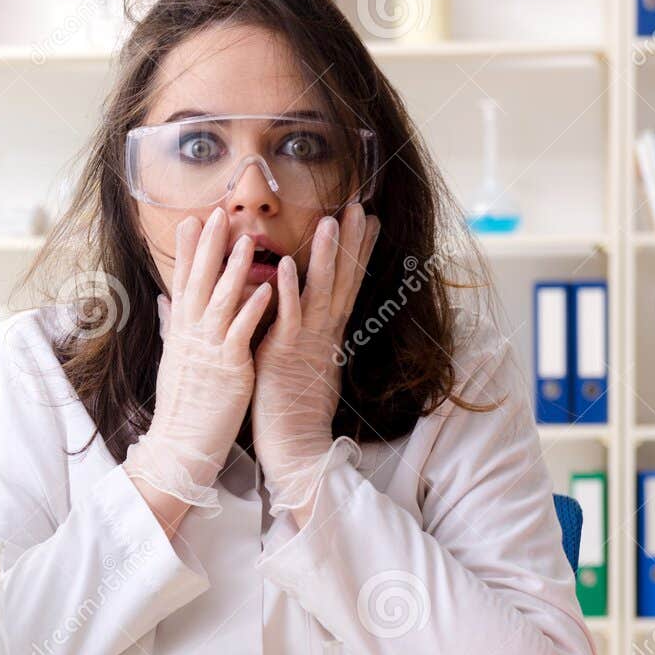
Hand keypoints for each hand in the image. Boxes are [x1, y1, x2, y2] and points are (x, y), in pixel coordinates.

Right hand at [124, 207, 273, 513]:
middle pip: (199, 282)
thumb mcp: (173, 359)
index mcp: (181, 332)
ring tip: (247, 240)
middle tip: (217, 213)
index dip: (187, 250)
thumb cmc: (183, 406)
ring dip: (233, 269)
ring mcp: (209, 351)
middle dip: (208, 247)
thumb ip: (172, 325)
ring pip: (221, 301)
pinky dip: (252, 310)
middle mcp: (191, 336)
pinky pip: (241, 334)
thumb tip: (165, 299)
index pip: (183, 282)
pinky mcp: (228, 369)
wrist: (181, 447)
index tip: (193, 219)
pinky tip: (266, 289)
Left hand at [251, 204, 380, 520]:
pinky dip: (288, 291)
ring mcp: (306, 344)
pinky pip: (288, 319)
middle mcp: (323, 334)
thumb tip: (306, 317)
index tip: (370, 220)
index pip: (346, 285)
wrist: (294, 448)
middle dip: (353, 242)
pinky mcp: (284, 356)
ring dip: (326, 256)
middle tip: (361, 206)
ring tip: (333, 219)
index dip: (358, 252)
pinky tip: (287, 264)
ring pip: (320, 292)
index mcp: (326, 334)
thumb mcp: (301, 364)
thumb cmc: (292, 410)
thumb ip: (303, 335)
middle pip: (343, 281)